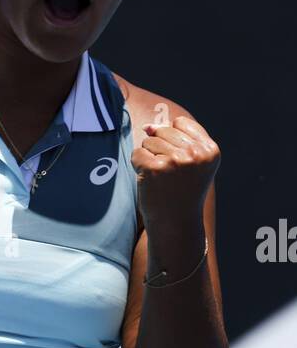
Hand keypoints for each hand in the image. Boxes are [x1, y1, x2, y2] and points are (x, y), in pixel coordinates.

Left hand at [132, 114, 219, 230]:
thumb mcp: (191, 163)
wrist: (175, 224)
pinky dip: (138, 165)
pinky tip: (149, 181)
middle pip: (164, 130)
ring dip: (149, 157)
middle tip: (169, 175)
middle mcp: (195, 154)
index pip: (181, 123)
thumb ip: (175, 139)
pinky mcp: (155, 168)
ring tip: (161, 178)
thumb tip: (147, 126)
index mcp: (210, 150)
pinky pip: (137, 153)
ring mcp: (175, 161)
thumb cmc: (181, 192)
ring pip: (149, 140)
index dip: (173, 139)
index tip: (179, 163)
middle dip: (160, 148)